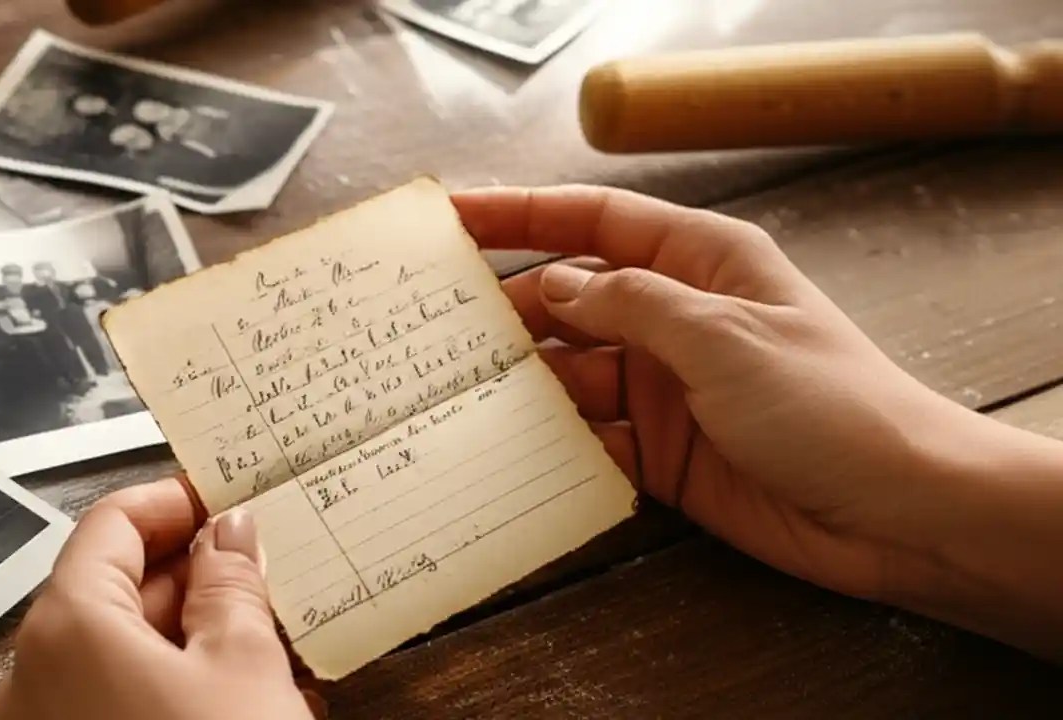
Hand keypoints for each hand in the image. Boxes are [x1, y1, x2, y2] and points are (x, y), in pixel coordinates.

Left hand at [0, 478, 320, 719]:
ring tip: (272, 637)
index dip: (178, 501)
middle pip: (115, 586)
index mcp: (67, 629)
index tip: (228, 496)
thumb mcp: (244, 666)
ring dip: (196, 632)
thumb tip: (230, 537)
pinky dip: (175, 683)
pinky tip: (243, 693)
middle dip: (198, 572)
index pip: (113, 522)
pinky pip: (123, 695)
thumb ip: (234, 587)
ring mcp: (51, 718)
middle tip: (264, 562)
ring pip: (125, 648)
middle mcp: (36, 675)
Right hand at [453, 186, 993, 603]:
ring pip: (573, 373)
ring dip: (523, 383)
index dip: (519, 213)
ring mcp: (666, 389)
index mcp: (699, 263)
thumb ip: (630, 304)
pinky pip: (590, 438)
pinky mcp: (662, 453)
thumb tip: (553, 284)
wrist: (897, 514)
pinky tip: (508, 450)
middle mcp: (676, 319)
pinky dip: (553, 444)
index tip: (451, 216)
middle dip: (508, 308)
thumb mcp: (723, 336)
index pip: (594, 222)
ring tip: (456, 392)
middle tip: (433, 324)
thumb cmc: (828, 404)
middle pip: (572, 299)